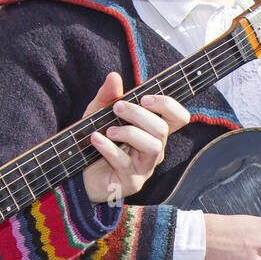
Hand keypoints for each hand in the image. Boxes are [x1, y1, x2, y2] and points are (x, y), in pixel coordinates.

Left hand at [80, 72, 190, 204]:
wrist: (81, 174)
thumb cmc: (98, 142)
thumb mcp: (99, 114)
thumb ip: (108, 96)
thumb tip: (114, 76)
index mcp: (153, 132)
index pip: (179, 117)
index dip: (168, 104)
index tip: (144, 98)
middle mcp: (154, 150)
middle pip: (162, 130)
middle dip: (138, 114)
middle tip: (117, 108)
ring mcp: (145, 168)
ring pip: (153, 146)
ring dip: (129, 133)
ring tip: (108, 130)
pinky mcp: (131, 183)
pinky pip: (125, 163)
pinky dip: (108, 148)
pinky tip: (96, 139)